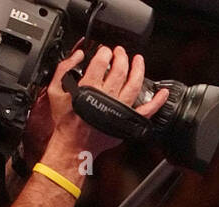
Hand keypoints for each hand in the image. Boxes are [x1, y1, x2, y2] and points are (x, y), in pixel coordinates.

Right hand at [44, 45, 169, 162]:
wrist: (74, 144)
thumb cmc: (66, 121)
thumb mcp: (56, 91)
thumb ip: (64, 69)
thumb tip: (77, 55)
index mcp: (88, 88)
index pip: (101, 63)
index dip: (104, 52)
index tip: (105, 50)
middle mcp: (107, 97)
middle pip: (119, 71)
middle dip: (121, 57)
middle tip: (120, 52)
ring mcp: (120, 109)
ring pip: (134, 85)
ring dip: (138, 69)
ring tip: (138, 60)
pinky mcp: (127, 120)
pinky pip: (146, 110)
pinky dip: (157, 101)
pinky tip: (163, 93)